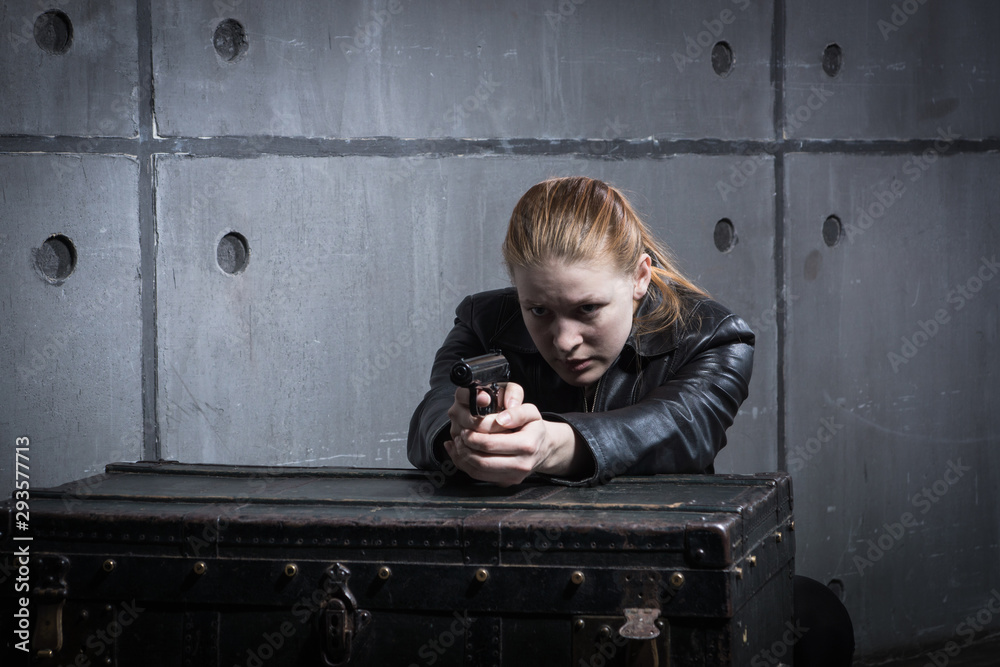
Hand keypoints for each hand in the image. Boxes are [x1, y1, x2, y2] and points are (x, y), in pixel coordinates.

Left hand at [444, 383, 589, 485]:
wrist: (544, 448)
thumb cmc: (533, 427)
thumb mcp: (531, 412)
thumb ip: (517, 412)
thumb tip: (500, 419)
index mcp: (527, 445)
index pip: (490, 445)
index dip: (472, 438)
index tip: (466, 430)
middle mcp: (521, 465)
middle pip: (482, 462)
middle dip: (464, 449)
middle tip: (459, 437)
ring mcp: (514, 477)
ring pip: (478, 472)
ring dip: (462, 458)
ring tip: (458, 444)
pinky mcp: (506, 482)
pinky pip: (480, 477)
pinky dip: (465, 466)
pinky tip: (459, 453)